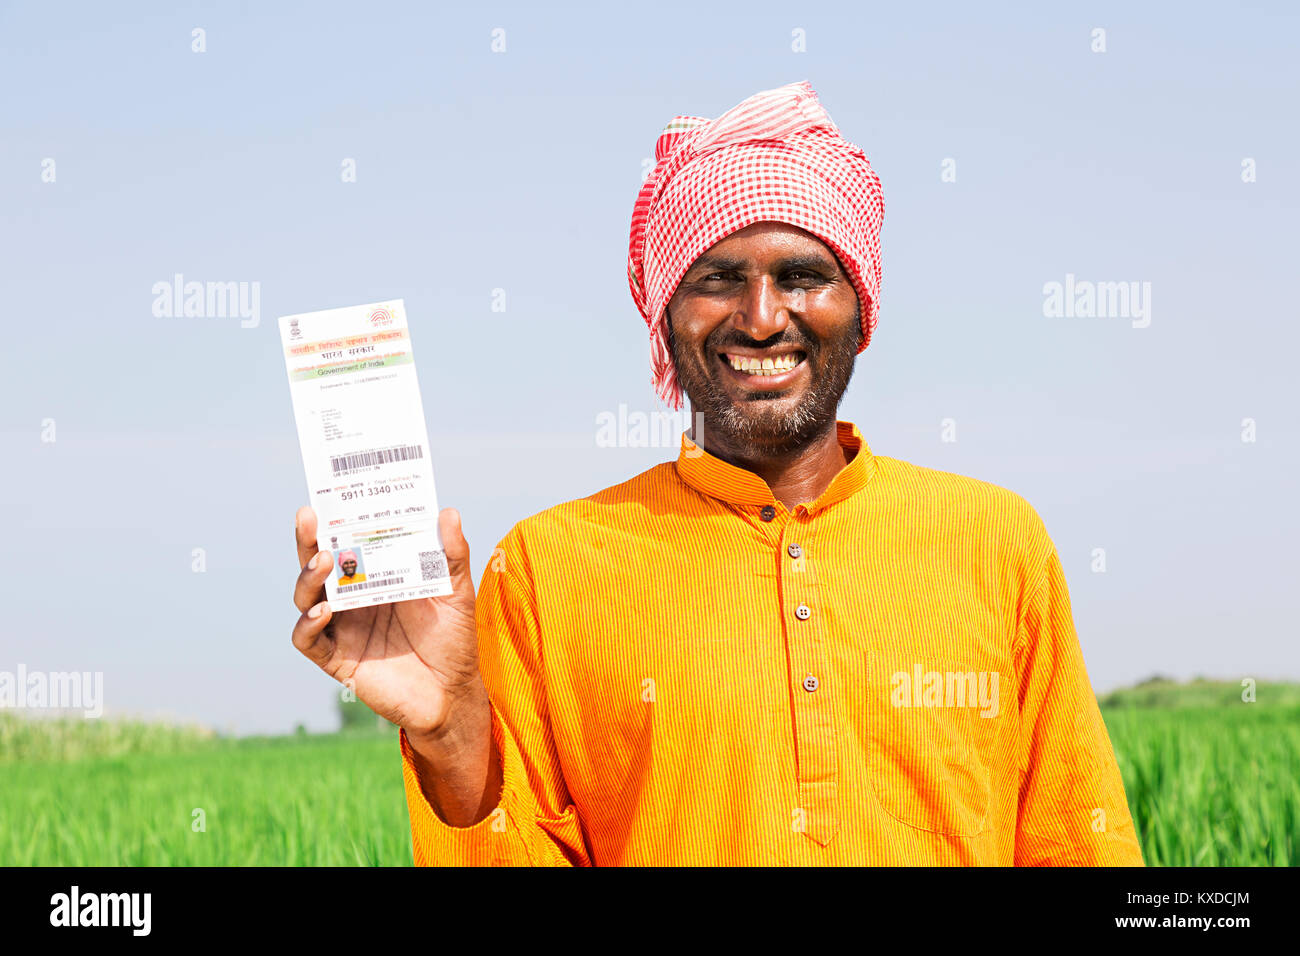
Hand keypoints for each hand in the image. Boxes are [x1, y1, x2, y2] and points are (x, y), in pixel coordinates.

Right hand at [290, 506, 480, 737]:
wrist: (453, 694)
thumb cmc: (454, 641)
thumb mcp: (457, 593)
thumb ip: (452, 555)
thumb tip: (447, 512)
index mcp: (378, 577)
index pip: (348, 544)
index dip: (335, 522)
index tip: (328, 496)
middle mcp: (354, 599)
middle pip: (319, 566)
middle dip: (309, 540)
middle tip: (310, 516)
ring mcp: (343, 628)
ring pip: (307, 597)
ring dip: (308, 577)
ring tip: (324, 561)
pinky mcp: (337, 659)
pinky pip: (309, 640)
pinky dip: (308, 624)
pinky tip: (324, 610)